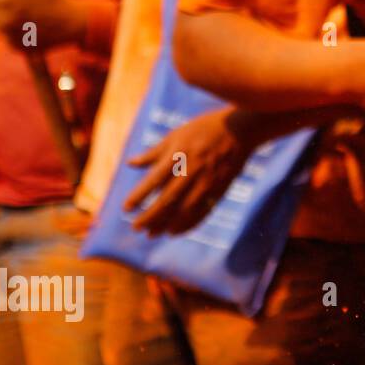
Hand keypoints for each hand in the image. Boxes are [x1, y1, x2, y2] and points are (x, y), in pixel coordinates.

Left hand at [0, 0, 86, 47]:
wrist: (74, 23)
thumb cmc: (56, 0)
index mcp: (7, 0)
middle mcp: (4, 19)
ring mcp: (9, 35)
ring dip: (4, 16)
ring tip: (19, 11)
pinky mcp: (17, 47)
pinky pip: (8, 36)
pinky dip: (13, 31)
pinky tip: (25, 24)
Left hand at [123, 108, 255, 235]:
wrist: (238, 130)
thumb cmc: (203, 130)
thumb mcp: (175, 136)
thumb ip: (153, 153)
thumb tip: (131, 164)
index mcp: (178, 156)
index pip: (154, 180)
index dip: (139, 196)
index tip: (126, 209)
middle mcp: (192, 171)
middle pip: (168, 200)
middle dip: (150, 217)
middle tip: (136, 228)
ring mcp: (207, 182)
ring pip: (185, 210)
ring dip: (167, 224)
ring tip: (152, 234)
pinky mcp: (219, 189)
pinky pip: (203, 211)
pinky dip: (188, 224)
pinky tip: (175, 231)